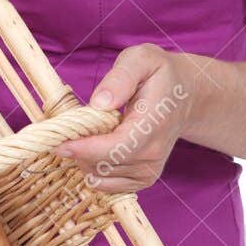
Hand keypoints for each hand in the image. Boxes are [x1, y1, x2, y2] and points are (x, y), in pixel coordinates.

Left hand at [53, 44, 197, 192]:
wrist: (186, 97)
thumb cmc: (160, 74)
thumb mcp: (141, 60)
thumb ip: (121, 78)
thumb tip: (100, 103)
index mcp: (153, 122)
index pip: (118, 147)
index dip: (85, 149)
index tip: (59, 142)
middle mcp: (154, 152)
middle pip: (105, 165)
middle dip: (78, 151)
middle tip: (68, 129)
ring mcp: (150, 169)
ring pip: (101, 178)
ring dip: (84, 159)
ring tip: (87, 134)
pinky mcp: (143, 179)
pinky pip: (107, 186)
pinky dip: (93, 170)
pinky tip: (94, 149)